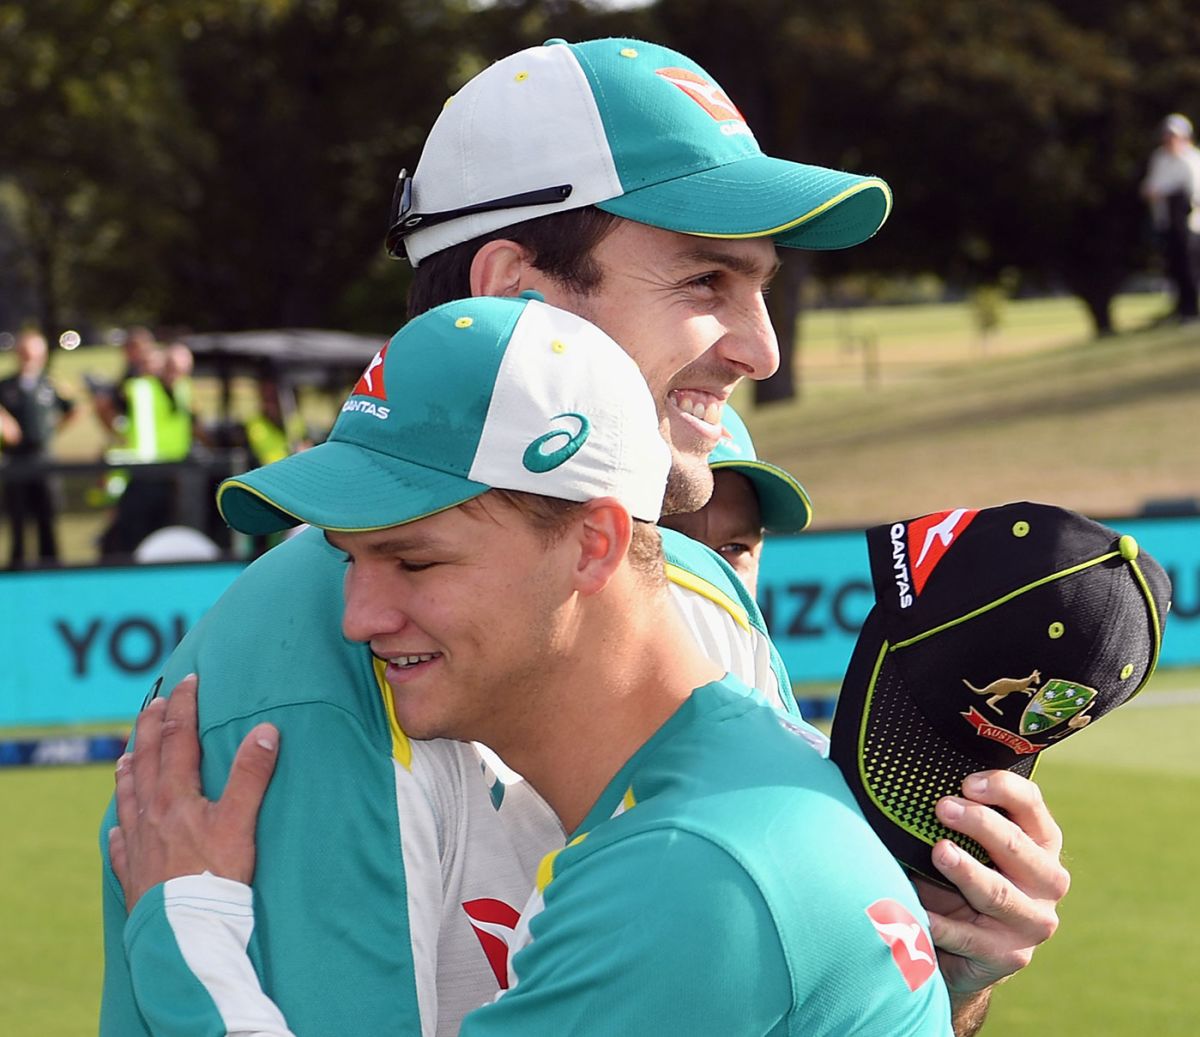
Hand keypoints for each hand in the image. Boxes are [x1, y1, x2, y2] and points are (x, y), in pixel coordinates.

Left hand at [109, 674, 279, 910]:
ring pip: (127, 796)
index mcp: (176, 795)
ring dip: (129, 769)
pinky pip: (119, 843)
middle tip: (155, 702)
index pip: (179, 738)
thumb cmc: (215, 875)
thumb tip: (267, 729)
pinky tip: (116, 827)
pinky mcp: (133, 872)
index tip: (190, 682)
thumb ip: (252, 774)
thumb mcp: (240, 821)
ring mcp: (137, 842)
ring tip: (128, 754)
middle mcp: (150, 813)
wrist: (184, 930)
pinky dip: (118, 827)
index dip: (184, 707)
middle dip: (152, 726)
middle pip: (147, 759)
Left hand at [915, 770, 1068, 997]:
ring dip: (967, 871)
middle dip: (979, 824)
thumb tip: (913, 780)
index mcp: (1040, 841)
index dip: (1002, 788)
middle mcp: (1047, 880)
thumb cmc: (961, 877)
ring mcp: (1032, 922)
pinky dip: (940, 923)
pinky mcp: (1008, 956)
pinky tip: (919, 910)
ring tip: (939, 852)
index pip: (1030, 804)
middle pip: (1017, 846)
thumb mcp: (967, 843)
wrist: (964, 947)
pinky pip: (969, 938)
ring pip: (998, 893)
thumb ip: (957, 814)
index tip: (965, 782)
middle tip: (942, 807)